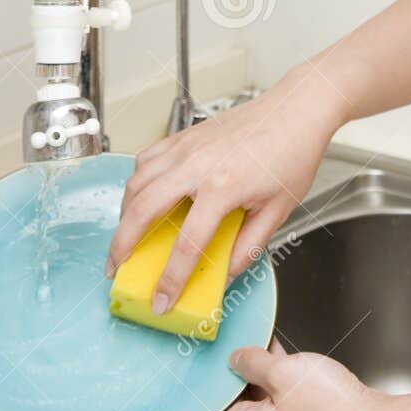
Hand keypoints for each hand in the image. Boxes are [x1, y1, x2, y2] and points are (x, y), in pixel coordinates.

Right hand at [103, 65, 344, 309]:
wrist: (296, 110)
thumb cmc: (292, 154)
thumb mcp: (278, 211)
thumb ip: (247, 248)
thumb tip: (224, 276)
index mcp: (223, 187)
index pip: (187, 244)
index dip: (171, 279)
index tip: (162, 300)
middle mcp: (197, 165)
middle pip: (143, 210)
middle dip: (122, 245)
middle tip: (115, 269)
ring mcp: (187, 147)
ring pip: (137, 182)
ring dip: (124, 213)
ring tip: (125, 237)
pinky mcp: (185, 136)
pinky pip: (147, 159)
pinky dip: (136, 181)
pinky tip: (141, 197)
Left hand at [197, 339, 386, 410]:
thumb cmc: (328, 408)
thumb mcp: (282, 372)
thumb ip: (252, 362)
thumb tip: (236, 358)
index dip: (184, 407)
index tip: (175, 384)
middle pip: (223, 407)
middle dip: (216, 380)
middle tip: (204, 352)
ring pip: (249, 397)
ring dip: (244, 372)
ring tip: (237, 343)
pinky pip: (272, 392)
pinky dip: (267, 373)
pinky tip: (269, 347)